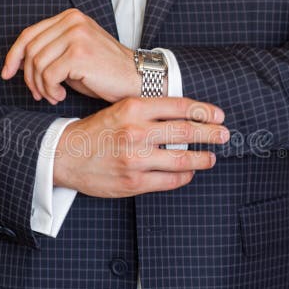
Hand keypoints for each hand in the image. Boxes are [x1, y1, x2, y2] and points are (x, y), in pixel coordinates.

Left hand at [1, 8, 139, 103]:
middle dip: (28, 77)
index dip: (13, 55)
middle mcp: (72, 21)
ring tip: (53, 96)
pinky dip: (50, 90)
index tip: (7, 73)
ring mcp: (76, 35)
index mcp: (69, 17)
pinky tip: (61, 96)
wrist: (136, 79)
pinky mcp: (79, 53)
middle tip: (38, 94)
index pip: (29, 34)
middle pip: (30, 50)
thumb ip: (49, 52)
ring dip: (41, 86)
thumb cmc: (104, 72)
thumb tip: (17, 64)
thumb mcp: (73, 55)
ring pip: (37, 64)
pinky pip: (49, 75)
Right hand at [53, 97, 228, 197]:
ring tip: (211, 157)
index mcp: (133, 108)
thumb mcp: (119, 110)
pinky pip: (170, 180)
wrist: (64, 155)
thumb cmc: (93, 132)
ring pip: (182, 160)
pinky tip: (189, 172)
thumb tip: (184, 115)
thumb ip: (148, 110)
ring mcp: (135, 158)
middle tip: (225, 135)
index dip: (204, 111)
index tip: (218, 115)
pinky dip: (185, 176)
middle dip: (212, 134)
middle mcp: (136, 131)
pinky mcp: (133, 181)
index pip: (180, 106)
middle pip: (186, 132)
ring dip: (203, 158)